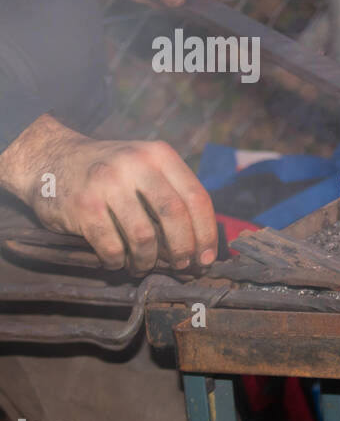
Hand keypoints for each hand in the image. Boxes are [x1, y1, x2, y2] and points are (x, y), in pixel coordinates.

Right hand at [0, 116, 218, 273]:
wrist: (50, 159)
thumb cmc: (110, 173)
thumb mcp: (145, 166)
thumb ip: (172, 193)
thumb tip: (202, 244)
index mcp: (159, 154)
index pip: (196, 197)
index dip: (207, 232)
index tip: (207, 257)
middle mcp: (136, 164)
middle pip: (175, 215)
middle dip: (184, 248)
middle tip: (183, 265)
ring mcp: (107, 183)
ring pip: (144, 236)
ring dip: (147, 260)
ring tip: (143, 265)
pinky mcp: (83, 205)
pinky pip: (112, 247)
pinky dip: (117, 261)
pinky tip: (116, 261)